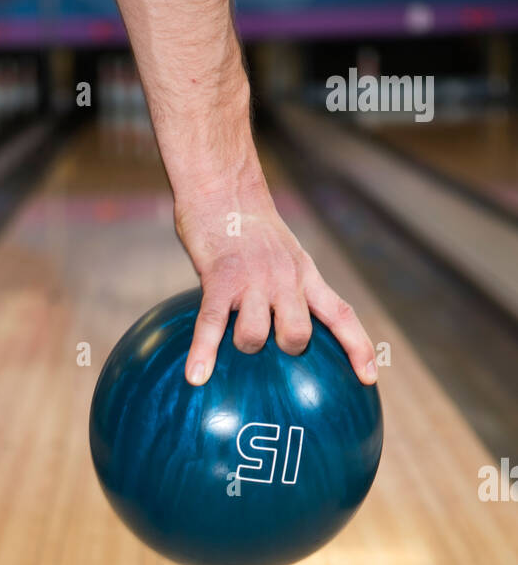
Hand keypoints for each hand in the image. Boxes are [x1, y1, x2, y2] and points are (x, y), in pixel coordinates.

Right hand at [174, 170, 377, 387]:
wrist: (222, 185)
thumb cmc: (245, 226)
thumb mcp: (281, 254)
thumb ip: (285, 287)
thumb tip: (278, 326)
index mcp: (304, 275)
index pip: (340, 314)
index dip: (356, 348)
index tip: (368, 379)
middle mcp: (284, 279)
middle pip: (298, 335)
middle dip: (286, 349)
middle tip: (271, 342)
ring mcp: (252, 281)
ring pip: (256, 336)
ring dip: (244, 345)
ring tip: (231, 337)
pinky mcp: (220, 281)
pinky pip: (213, 325)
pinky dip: (203, 353)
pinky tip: (196, 377)